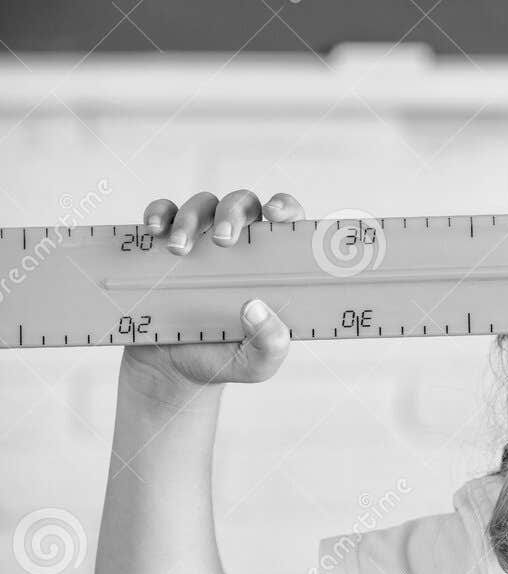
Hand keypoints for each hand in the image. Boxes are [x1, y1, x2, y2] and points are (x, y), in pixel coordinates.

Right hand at [121, 189, 301, 394]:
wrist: (171, 370)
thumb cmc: (225, 358)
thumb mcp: (258, 362)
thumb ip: (272, 343)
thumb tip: (257, 308)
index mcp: (271, 263)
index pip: (287, 221)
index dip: (285, 206)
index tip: (275, 215)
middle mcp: (239, 244)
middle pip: (242, 204)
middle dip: (232, 212)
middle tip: (222, 240)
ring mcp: (200, 241)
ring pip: (202, 204)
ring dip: (190, 218)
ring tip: (178, 251)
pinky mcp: (163, 245)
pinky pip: (161, 213)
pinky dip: (157, 212)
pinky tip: (154, 230)